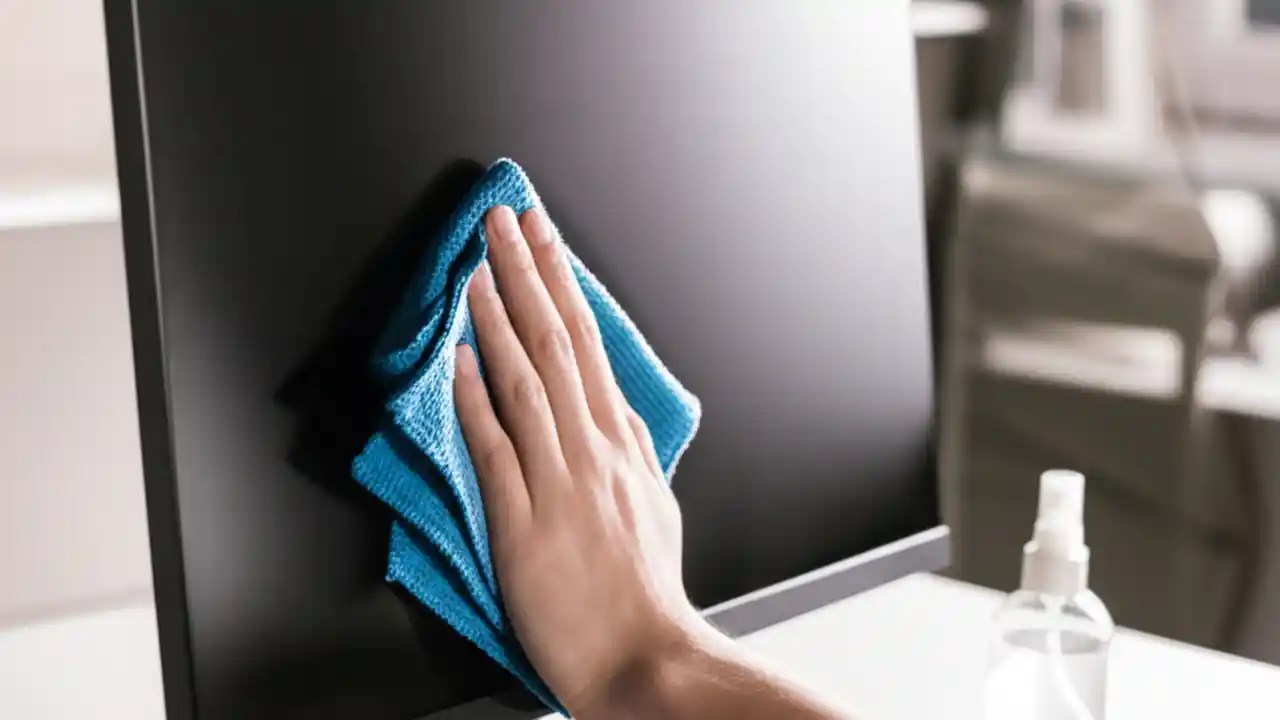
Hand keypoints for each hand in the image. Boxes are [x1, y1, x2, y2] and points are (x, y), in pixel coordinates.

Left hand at [454, 206, 705, 713]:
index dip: (560, 281)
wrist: (643, 655)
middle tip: (503, 218)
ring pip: (525, 381)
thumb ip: (633, 451)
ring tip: (476, 267)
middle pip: (555, 342)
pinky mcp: (523, 522)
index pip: (587, 342)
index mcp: (620, 442)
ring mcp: (558, 481)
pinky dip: (475, 399)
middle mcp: (591, 449)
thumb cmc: (646, 589)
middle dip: (527, 272)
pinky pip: (495, 449)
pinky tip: (457, 359)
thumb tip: (615, 411)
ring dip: (496, 318)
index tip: (543, 236)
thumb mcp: (655, 505)